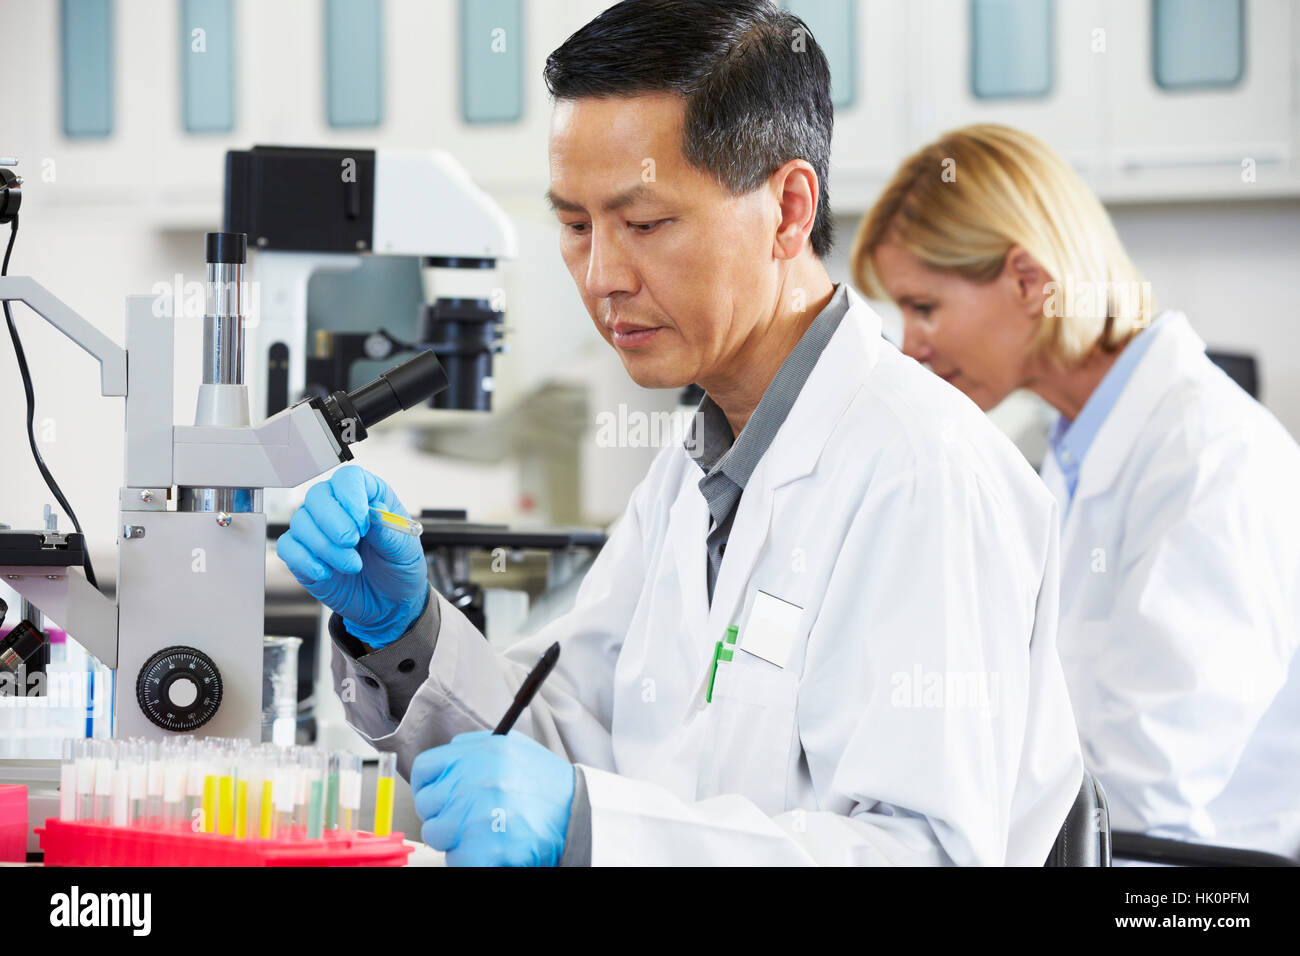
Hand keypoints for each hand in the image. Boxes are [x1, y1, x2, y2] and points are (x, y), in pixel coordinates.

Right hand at [275, 464, 428, 646]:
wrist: (389, 602)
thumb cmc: (398, 567)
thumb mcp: (404, 549)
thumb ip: (388, 530)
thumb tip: (373, 512)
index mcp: (367, 496)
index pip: (348, 479)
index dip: (350, 494)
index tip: (361, 519)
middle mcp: (338, 508)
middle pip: (318, 496)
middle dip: (332, 521)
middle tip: (351, 542)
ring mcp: (318, 530)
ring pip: (301, 522)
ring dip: (325, 547)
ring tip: (352, 566)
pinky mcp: (303, 554)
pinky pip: (288, 547)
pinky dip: (304, 561)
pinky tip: (326, 573)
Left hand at [412, 730, 574, 866]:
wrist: (578, 814)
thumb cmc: (546, 785)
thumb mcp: (512, 748)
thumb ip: (474, 750)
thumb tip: (445, 763)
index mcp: (478, 753)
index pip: (425, 768)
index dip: (426, 785)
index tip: (435, 795)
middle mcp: (474, 780)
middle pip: (427, 804)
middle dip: (444, 813)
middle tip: (468, 817)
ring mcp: (477, 815)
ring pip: (437, 834)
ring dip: (456, 838)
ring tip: (485, 832)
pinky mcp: (483, 850)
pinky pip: (455, 859)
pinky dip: (470, 859)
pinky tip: (492, 847)